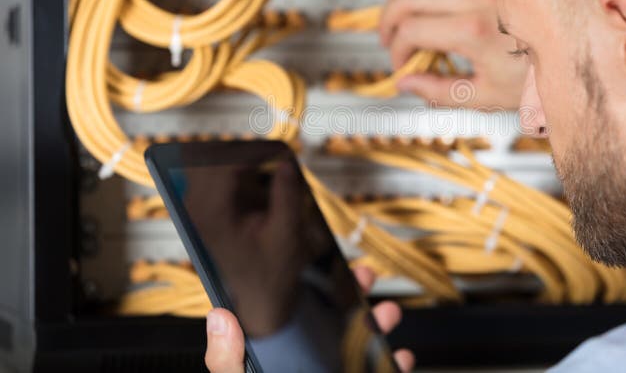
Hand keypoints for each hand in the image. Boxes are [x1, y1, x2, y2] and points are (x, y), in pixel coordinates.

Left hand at [205, 267, 414, 372]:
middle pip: (329, 328)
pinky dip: (393, 366)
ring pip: (357, 349)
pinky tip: (401, 359)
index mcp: (274, 366)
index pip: (293, 322)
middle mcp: (304, 371)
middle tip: (363, 279)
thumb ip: (227, 366)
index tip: (325, 269)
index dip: (310, 292)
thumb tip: (219, 318)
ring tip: (389, 313)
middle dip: (351, 300)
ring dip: (377, 328)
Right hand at [381, 0, 526, 108]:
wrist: (577, 54)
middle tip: (387, 36)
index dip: (397, 50)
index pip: (412, 31)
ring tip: (392, 3)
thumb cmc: (537, 77)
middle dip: (390, 18)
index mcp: (474, 31)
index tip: (400, 64)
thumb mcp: (486, 97)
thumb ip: (440, 92)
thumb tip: (405, 84)